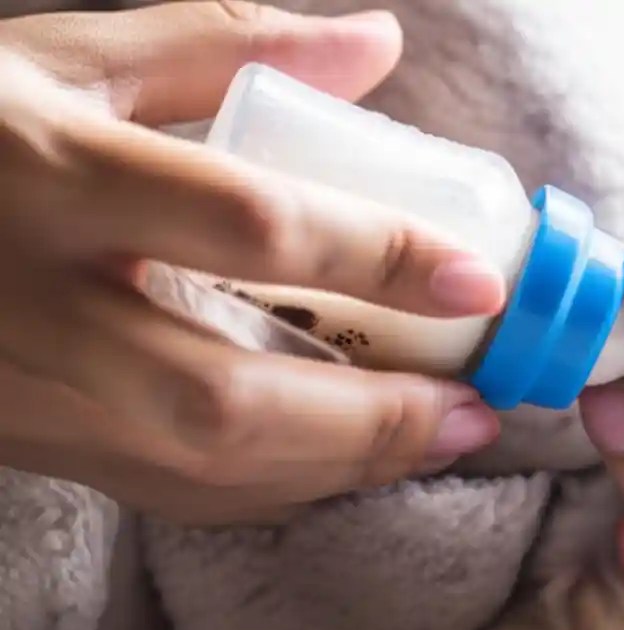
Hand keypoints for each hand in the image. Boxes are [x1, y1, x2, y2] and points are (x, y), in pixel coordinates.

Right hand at [0, 3, 504, 523]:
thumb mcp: (70, 56)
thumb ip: (225, 47)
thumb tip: (378, 43)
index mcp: (55, 178)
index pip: (246, 225)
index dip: (376, 255)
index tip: (479, 277)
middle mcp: (41, 304)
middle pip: (229, 396)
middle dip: (376, 417)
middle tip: (481, 407)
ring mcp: (29, 390)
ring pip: (204, 466)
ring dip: (345, 464)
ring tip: (444, 437)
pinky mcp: (33, 442)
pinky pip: (172, 492)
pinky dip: (280, 486)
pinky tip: (348, 460)